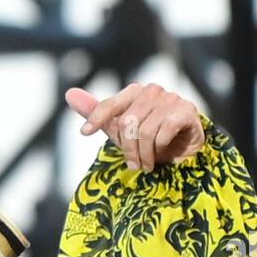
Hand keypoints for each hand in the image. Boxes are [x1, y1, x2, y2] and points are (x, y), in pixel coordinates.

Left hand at [65, 83, 204, 171]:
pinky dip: (161, 148)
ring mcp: (171, 98)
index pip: (111, 104)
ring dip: (144, 155)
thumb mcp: (120, 130)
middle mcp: (152, 91)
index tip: (84, 133)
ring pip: (145, 131)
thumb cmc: (149, 138)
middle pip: (127, 123)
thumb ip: (98, 114)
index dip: (96, 118)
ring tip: (147, 164)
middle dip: (128, 149)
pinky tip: (164, 151)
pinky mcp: (186, 110)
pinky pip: (163, 133)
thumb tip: (69, 94)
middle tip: (133, 165)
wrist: (183, 149)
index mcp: (134, 92)